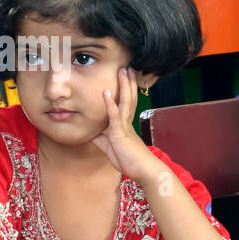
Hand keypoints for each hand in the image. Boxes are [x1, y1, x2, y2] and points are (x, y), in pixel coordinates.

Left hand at [90, 67, 162, 181]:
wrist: (146, 172)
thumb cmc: (131, 163)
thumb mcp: (111, 150)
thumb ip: (102, 140)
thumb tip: (92, 134)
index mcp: (125, 126)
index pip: (126, 104)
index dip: (126, 90)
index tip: (125, 78)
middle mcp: (127, 123)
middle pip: (129, 98)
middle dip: (127, 82)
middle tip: (127, 67)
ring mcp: (124, 127)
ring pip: (125, 102)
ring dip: (123, 86)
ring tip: (123, 71)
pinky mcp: (120, 134)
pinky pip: (114, 117)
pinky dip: (109, 104)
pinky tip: (105, 93)